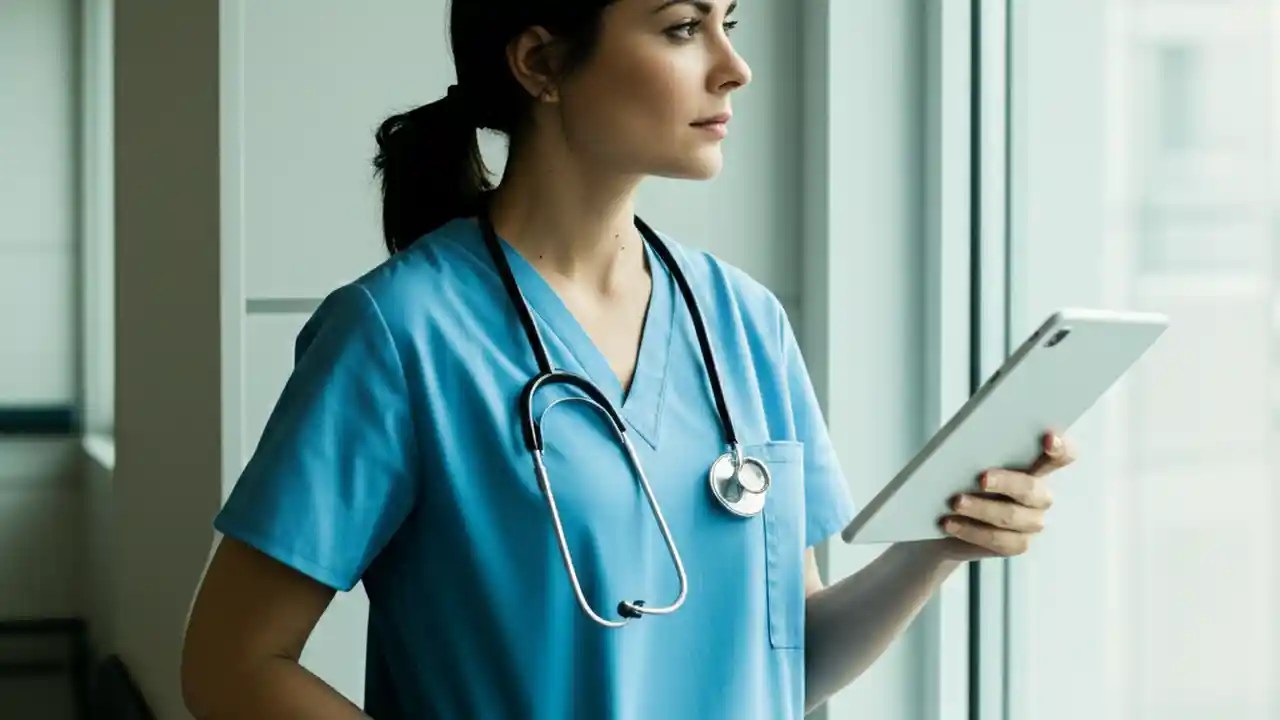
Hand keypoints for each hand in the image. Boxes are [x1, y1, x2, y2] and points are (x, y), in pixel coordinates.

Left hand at [933, 432, 1076, 561]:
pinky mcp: (1017, 544)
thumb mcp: (967, 463)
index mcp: (1035, 467)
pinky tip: (950, 523)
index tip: (1048, 439)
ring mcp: (1032, 521)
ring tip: (955, 502)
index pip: (1061, 455)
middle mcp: (1040, 495)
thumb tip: (966, 447)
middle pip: (1031, 488)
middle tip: (981, 479)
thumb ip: (977, 453)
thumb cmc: (959, 481)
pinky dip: (971, 531)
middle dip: (1006, 482)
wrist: (946, 519)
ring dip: (981, 508)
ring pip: (1011, 516)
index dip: (1061, 447)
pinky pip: (999, 540)